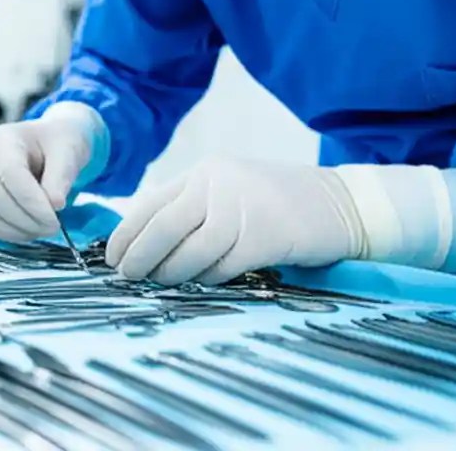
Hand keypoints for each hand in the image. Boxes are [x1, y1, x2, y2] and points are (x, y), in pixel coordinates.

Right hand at [0, 103, 104, 241]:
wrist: (52, 145)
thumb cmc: (59, 144)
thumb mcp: (69, 150)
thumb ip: (62, 176)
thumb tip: (54, 205)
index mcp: (5, 140)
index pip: (9, 173)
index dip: (30, 200)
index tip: (54, 218)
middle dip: (26, 219)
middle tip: (54, 227)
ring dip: (17, 230)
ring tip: (44, 228)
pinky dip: (9, 234)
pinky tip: (32, 230)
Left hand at [105, 157, 364, 285]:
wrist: (342, 203)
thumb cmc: (280, 203)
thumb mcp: (231, 190)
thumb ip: (194, 207)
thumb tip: (147, 243)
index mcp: (205, 172)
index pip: (151, 202)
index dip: (127, 232)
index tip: (112, 256)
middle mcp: (217, 184)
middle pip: (163, 226)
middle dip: (139, 255)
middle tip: (126, 276)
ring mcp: (241, 208)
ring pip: (189, 250)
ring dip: (170, 273)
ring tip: (159, 283)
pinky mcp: (263, 236)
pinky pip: (222, 266)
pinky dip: (208, 278)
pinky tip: (204, 281)